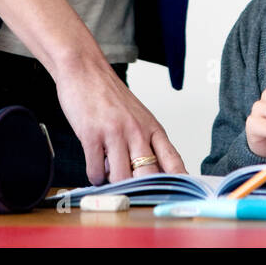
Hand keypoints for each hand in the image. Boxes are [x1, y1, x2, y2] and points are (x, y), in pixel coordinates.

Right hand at [53, 59, 185, 184]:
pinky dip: (95, 177)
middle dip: (141, 189)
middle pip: (149, 175)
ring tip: (108, 173)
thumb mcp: (138, 116)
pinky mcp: (92, 135)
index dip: (179, 181)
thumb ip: (146, 142)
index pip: (173, 160)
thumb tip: (151, 175)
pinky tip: (94, 168)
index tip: (180, 194)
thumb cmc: (109, 95)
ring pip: (121, 177)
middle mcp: (137, 131)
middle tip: (131, 191)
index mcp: (152, 128)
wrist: (84, 69)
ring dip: (113, 183)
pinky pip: (96, 171)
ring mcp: (115, 133)